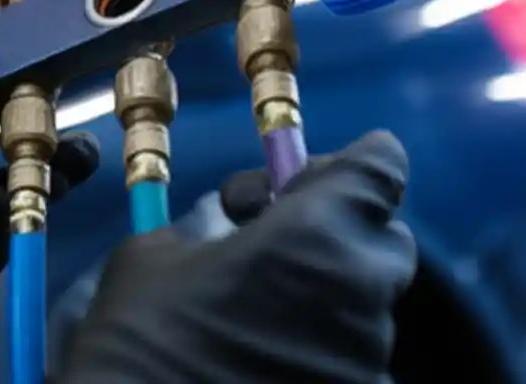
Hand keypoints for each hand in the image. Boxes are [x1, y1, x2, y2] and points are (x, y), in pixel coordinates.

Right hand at [57, 131, 414, 383]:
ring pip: (368, 307)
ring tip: (263, 317)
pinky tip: (269, 361)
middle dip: (341, 237)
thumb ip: (214, 224)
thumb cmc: (141, 342)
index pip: (380, 168)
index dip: (354, 165)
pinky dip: (321, 352)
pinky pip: (352, 360)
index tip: (312, 180)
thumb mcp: (154, 258)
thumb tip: (234, 223)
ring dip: (328, 300)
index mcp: (316, 236)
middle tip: (279, 251)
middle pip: (385, 242)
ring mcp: (367, 359)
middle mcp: (361, 294)